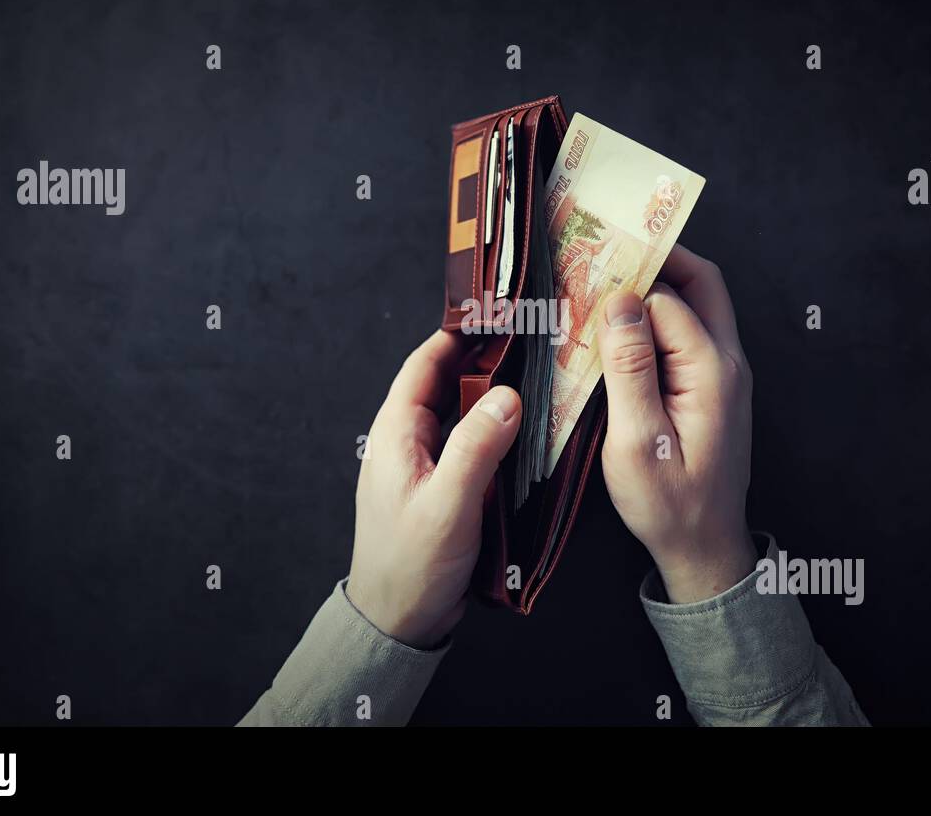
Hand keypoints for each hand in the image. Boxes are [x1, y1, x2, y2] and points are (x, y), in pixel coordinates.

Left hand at [347, 330, 521, 648]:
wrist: (398, 621)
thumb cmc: (411, 566)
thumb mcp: (448, 504)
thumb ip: (476, 448)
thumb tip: (507, 395)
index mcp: (396, 433)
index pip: (425, 364)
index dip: (457, 332)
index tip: (494, 309)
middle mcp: (408, 441)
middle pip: (446, 383)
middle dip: (483, 358)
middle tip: (528, 335)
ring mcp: (425, 464)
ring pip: (461, 413)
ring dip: (491, 394)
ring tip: (534, 372)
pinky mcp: (443, 486)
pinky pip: (469, 443)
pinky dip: (494, 428)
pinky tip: (523, 428)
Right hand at [596, 245, 757, 603]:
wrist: (704, 548)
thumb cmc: (669, 504)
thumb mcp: (637, 441)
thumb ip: (630, 369)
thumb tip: (620, 303)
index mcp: (711, 370)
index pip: (667, 299)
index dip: (625, 286)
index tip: (583, 276)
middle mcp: (726, 362)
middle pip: (700, 283)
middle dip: (655, 262)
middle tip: (605, 256)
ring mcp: (723, 373)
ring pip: (695, 305)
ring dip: (653, 292)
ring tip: (603, 291)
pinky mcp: (712, 387)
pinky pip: (687, 335)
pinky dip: (656, 322)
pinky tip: (618, 334)